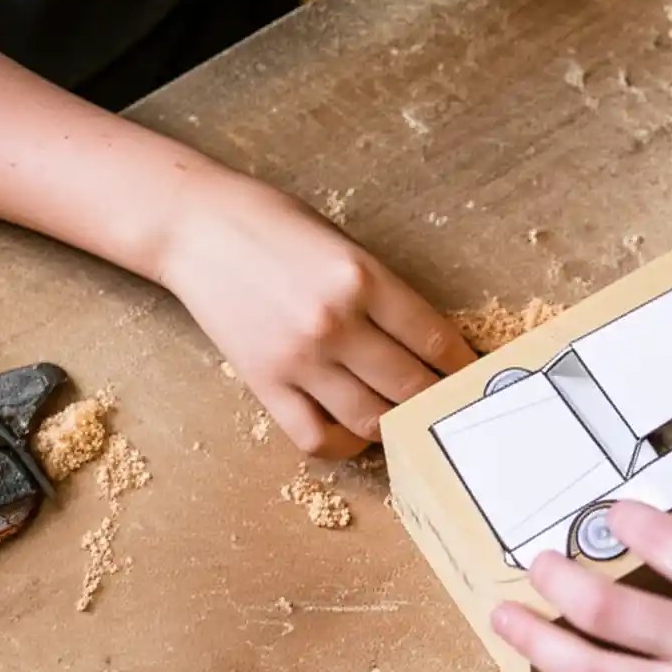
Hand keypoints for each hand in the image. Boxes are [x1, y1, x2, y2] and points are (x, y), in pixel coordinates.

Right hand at [160, 172, 474, 457]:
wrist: (195, 227)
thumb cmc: (276, 227)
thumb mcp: (347, 246)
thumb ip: (386, 295)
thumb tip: (432, 345)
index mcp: (363, 279)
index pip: (435, 340)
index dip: (463, 367)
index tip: (475, 379)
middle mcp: (335, 323)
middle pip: (410, 386)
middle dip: (438, 402)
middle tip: (452, 409)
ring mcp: (298, 359)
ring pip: (369, 420)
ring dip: (396, 426)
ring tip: (409, 421)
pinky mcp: (264, 383)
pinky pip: (315, 436)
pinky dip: (344, 444)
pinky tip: (356, 432)